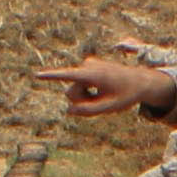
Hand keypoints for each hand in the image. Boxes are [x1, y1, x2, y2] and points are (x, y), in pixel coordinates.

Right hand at [50, 57, 170, 117]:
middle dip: (81, 101)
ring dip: (87, 96)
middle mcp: (87, 66)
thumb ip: (88, 111)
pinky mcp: (89, 67)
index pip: (67, 75)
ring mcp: (87, 65)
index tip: (36, 75)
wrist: (140, 81)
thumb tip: (69, 110)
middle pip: (71, 92)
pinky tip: (103, 89)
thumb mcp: (109, 107)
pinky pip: (81, 84)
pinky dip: (90, 90)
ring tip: (105, 94)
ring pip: (75, 89)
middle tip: (102, 101)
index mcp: (92, 74)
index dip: (50, 77)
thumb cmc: (126, 95)